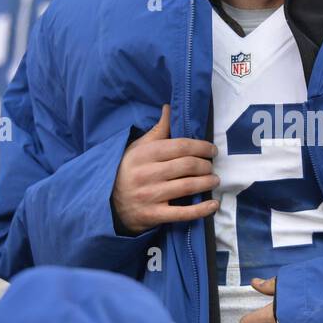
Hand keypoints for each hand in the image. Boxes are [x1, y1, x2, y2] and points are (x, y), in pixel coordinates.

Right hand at [111, 105, 219, 234]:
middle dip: (205, 165)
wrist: (109, 204)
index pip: (180, 146)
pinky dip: (202, 209)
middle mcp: (147, 174)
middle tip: (211, 167)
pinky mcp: (153, 215)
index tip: (212, 150)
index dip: (201, 147)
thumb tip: (169, 108)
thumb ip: (157, 130)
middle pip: (187, 166)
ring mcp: (150, 196)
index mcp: (144, 154)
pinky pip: (183, 213)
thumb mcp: (137, 148)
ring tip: (214, 180)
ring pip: (188, 187)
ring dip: (207, 183)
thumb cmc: (128, 171)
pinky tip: (213, 205)